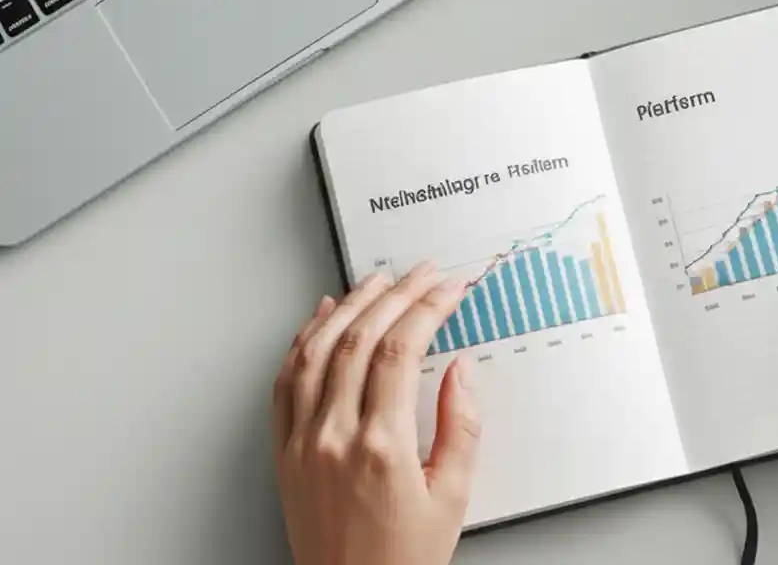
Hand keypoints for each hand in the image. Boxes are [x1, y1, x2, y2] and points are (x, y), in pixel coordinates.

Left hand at [273, 262, 478, 564]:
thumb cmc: (401, 560)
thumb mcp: (452, 497)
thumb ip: (461, 427)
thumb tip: (461, 370)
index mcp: (381, 447)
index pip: (401, 351)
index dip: (427, 308)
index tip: (448, 288)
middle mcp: (334, 437)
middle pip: (360, 339)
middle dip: (395, 294)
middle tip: (420, 272)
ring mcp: (302, 441)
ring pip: (318, 350)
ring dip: (349, 305)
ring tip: (376, 280)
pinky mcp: (284, 451)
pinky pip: (287, 380)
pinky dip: (304, 339)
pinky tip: (322, 317)